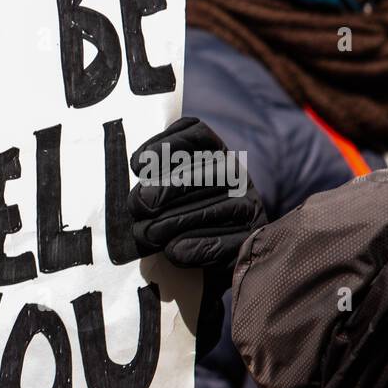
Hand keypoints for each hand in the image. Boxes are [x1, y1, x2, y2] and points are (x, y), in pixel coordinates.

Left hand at [129, 117, 266, 271]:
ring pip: (210, 209)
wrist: (208, 255)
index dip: (165, 145)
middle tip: (139, 206)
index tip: (138, 166)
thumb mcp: (163, 189)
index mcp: (214, 152)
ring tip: (147, 234)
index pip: (196, 133)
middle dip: (164, 189)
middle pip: (199, 173)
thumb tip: (142, 198)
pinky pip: (221, 241)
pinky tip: (173, 250)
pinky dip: (193, 246)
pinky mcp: (249, 237)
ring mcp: (247, 205)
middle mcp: (234, 173)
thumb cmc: (175, 215)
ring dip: (172, 223)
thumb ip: (152, 181)